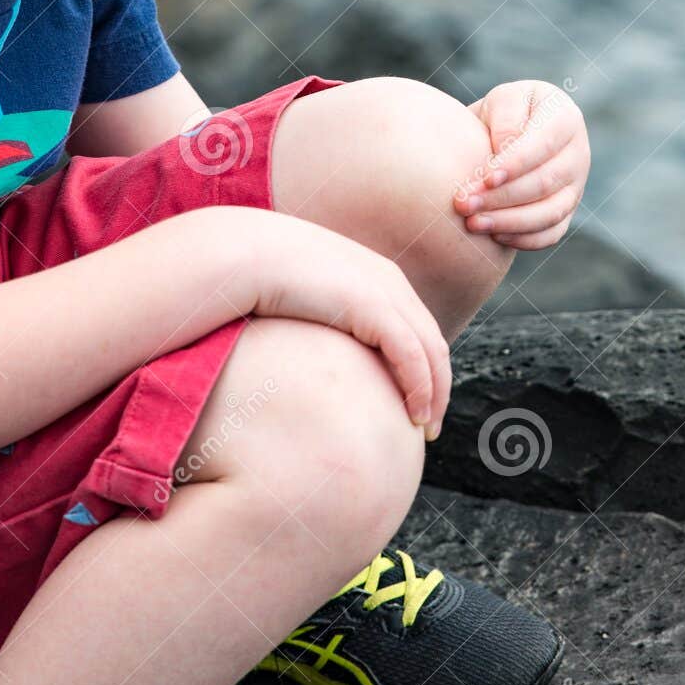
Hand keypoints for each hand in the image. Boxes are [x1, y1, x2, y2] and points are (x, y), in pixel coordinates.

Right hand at [246, 211, 450, 437]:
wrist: (247, 255)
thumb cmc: (265, 279)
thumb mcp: (308, 300)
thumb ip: (326, 319)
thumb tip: (321, 357)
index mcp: (378, 277)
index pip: (418, 328)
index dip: (425, 369)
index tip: (417, 404)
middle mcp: (390, 282)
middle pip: (432, 342)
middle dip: (438, 386)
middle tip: (429, 426)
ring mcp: (385, 291)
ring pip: (430, 351)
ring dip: (434, 393)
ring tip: (426, 429)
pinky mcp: (372, 305)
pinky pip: (410, 354)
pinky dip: (420, 387)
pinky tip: (416, 415)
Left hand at [453, 79, 588, 250]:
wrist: (508, 132)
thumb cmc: (503, 113)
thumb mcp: (503, 99)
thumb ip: (507, 116)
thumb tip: (506, 148)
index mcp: (565, 118)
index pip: (544, 145)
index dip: (515, 164)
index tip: (485, 177)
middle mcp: (578, 154)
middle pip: (545, 182)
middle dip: (502, 197)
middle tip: (463, 203)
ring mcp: (576, 185)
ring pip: (551, 212)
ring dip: (510, 222)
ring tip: (473, 223)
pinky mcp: (566, 210)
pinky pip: (552, 232)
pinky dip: (525, 239)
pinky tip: (494, 236)